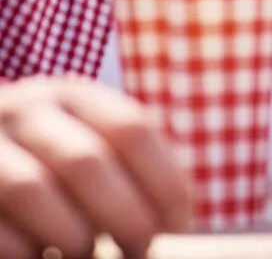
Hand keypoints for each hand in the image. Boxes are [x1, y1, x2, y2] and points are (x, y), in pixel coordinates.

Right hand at [0, 77, 191, 258]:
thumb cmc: (49, 162)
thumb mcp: (89, 142)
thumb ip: (131, 167)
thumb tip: (174, 221)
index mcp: (73, 96)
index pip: (131, 130)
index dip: (163, 184)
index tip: (178, 229)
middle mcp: (25, 110)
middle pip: (86, 161)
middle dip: (123, 217)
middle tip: (140, 252)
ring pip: (31, 189)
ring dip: (72, 237)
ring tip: (89, 256)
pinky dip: (25, 251)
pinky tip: (41, 258)